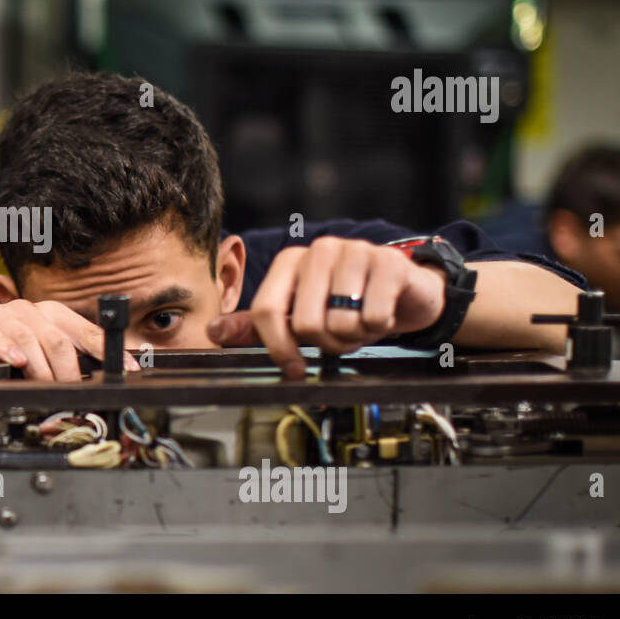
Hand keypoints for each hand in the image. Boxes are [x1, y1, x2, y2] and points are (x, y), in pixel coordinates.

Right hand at [0, 299, 140, 381]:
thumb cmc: (1, 356)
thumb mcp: (41, 361)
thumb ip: (71, 364)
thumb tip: (110, 378)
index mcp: (50, 315)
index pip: (86, 330)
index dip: (109, 350)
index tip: (129, 369)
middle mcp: (26, 310)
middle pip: (57, 337)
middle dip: (68, 368)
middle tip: (71, 393)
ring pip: (26, 335)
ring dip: (38, 365)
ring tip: (45, 384)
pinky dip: (2, 346)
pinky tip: (13, 360)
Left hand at [207, 237, 445, 378]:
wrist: (406, 292)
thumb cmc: (347, 305)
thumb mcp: (300, 317)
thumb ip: (257, 326)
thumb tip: (213, 332)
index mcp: (289, 261)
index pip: (265, 311)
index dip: (277, 348)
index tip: (294, 369)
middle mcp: (318, 250)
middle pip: (305, 324)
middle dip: (326, 343)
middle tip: (340, 335)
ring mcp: (354, 251)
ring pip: (340, 323)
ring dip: (354, 337)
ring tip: (361, 322)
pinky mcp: (388, 262)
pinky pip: (373, 316)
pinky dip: (379, 326)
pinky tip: (382, 312)